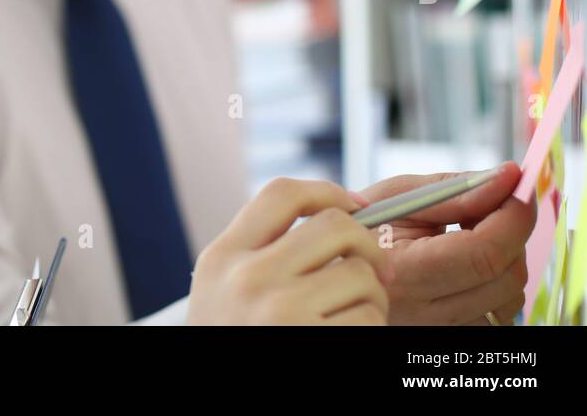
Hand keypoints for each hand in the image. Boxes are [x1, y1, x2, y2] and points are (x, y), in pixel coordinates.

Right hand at [187, 178, 390, 324]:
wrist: (214, 399)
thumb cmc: (232, 338)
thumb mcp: (222, 288)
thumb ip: (259, 250)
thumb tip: (344, 215)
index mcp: (223, 257)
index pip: (282, 194)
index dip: (327, 192)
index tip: (352, 207)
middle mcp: (247, 277)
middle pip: (335, 226)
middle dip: (367, 247)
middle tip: (371, 271)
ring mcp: (278, 311)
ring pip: (361, 276)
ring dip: (372, 297)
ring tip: (352, 315)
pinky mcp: (311, 341)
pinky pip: (369, 319)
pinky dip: (371, 328)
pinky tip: (346, 338)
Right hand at [359, 162, 534, 324]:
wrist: (334, 266)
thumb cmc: (361, 229)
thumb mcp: (395, 198)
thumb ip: (453, 190)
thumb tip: (507, 177)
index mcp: (401, 273)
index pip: (483, 252)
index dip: (513, 217)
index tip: (516, 190)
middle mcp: (420, 313)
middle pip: (506, 277)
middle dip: (511, 236)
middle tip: (485, 211)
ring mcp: (437, 331)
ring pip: (510, 300)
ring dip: (504, 262)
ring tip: (467, 240)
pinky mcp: (449, 337)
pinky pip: (498, 316)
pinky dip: (495, 286)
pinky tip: (467, 267)